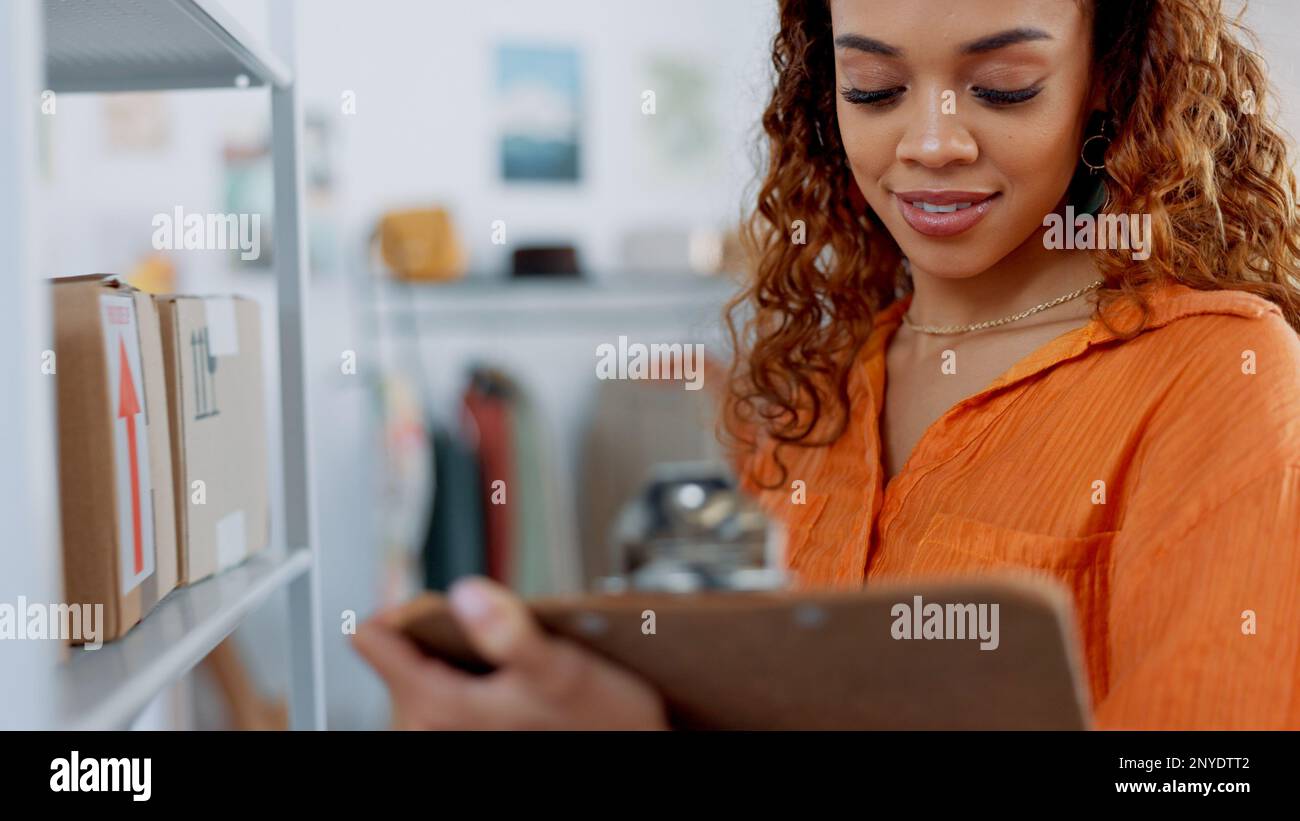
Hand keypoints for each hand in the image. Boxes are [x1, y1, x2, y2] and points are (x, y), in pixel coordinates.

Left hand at [352, 576, 670, 729]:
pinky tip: (513, 677)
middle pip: (399, 648)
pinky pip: (445, 683)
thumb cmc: (600, 723)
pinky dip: (474, 670)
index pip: (373, 637)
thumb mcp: (562, 669)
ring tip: (511, 661)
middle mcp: (425, 725)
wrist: (630, 749)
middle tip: (501, 642)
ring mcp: (442, 730)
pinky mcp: (463, 729)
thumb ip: (511, 631)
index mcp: (434, 704)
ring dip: (463, 651)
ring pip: (424, 664)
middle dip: (446, 631)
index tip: (455, 608)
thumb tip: (467, 594)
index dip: (412, 608)